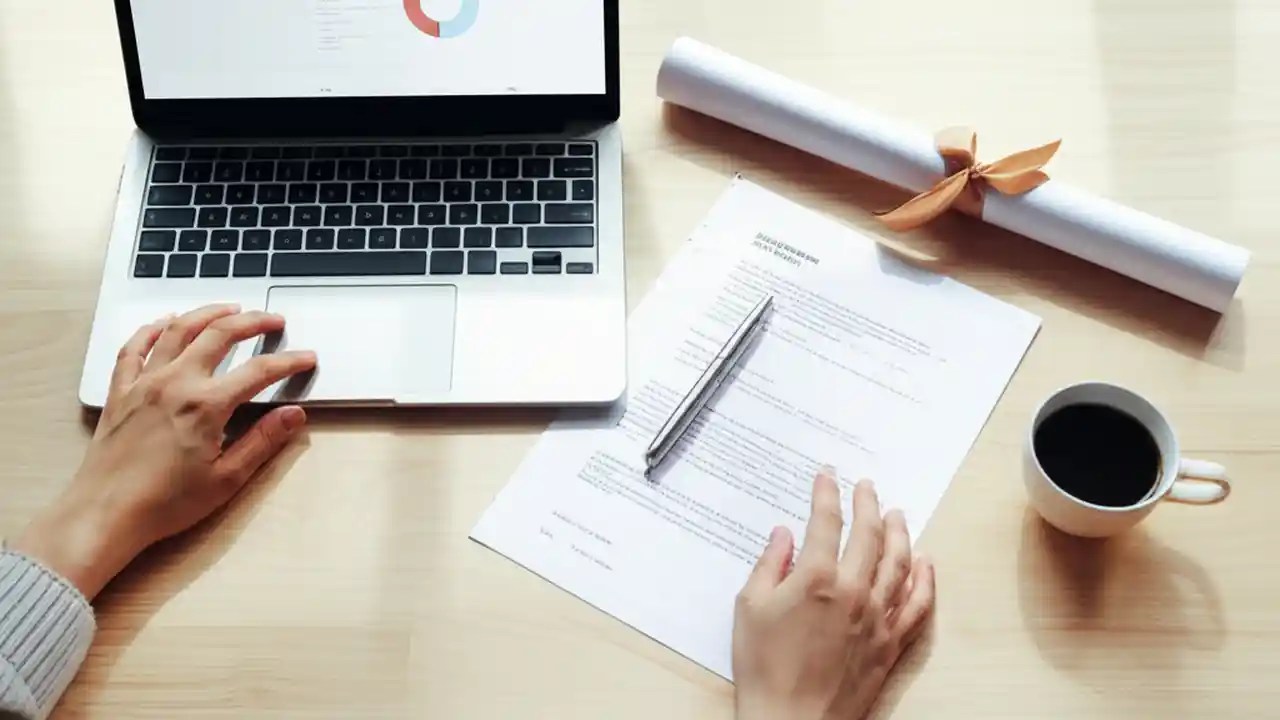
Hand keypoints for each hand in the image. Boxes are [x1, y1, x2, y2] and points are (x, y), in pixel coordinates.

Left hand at [11, 304, 316, 598]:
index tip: (307, 357)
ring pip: (178, 330)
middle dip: (252, 321)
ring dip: (207, 313)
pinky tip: (164, 322)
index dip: (289, 361)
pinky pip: (134, 348)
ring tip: (228, 308)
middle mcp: (175, 383)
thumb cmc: (165, 503)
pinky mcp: (120, 392)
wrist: (106, 514)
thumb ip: (263, 441)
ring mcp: (144, 383)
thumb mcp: (227, 478)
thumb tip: (294, 415)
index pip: (259, 371)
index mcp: (206, 405)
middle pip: (219, 334)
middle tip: (273, 319)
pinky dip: (151, 329)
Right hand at [732, 468, 935, 719]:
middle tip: (866, 486)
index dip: (827, 493)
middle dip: (867, 504)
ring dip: (899, 532)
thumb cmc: (764, 669)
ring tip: (897, 513)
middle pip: (869, 534)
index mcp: (816, 578)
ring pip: (899, 562)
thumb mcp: (749, 608)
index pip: (827, 521)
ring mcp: (877, 617)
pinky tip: (925, 563)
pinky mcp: (891, 643)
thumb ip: (769, 565)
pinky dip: (925, 580)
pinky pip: (917, 604)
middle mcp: (853, 591)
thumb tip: (783, 536)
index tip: (827, 477)